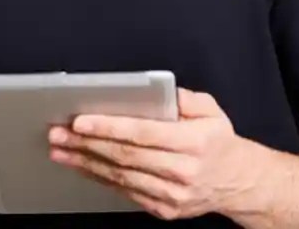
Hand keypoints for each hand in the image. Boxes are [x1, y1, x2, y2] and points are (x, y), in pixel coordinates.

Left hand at [48, 89, 258, 220]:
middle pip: (125, 155)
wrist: (239, 183)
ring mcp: (172, 194)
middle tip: (59, 133)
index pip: (142, 133)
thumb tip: (155, 90)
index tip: (81, 121)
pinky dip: (100, 178)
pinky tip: (82, 166)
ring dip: (85, 163)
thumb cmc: (219, 142)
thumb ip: (184, 98)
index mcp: (193, 143)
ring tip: (60, 150)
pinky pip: (125, 192)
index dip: (108, 127)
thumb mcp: (211, 111)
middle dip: (86, 144)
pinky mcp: (164, 209)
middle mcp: (182, 171)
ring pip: (120, 176)